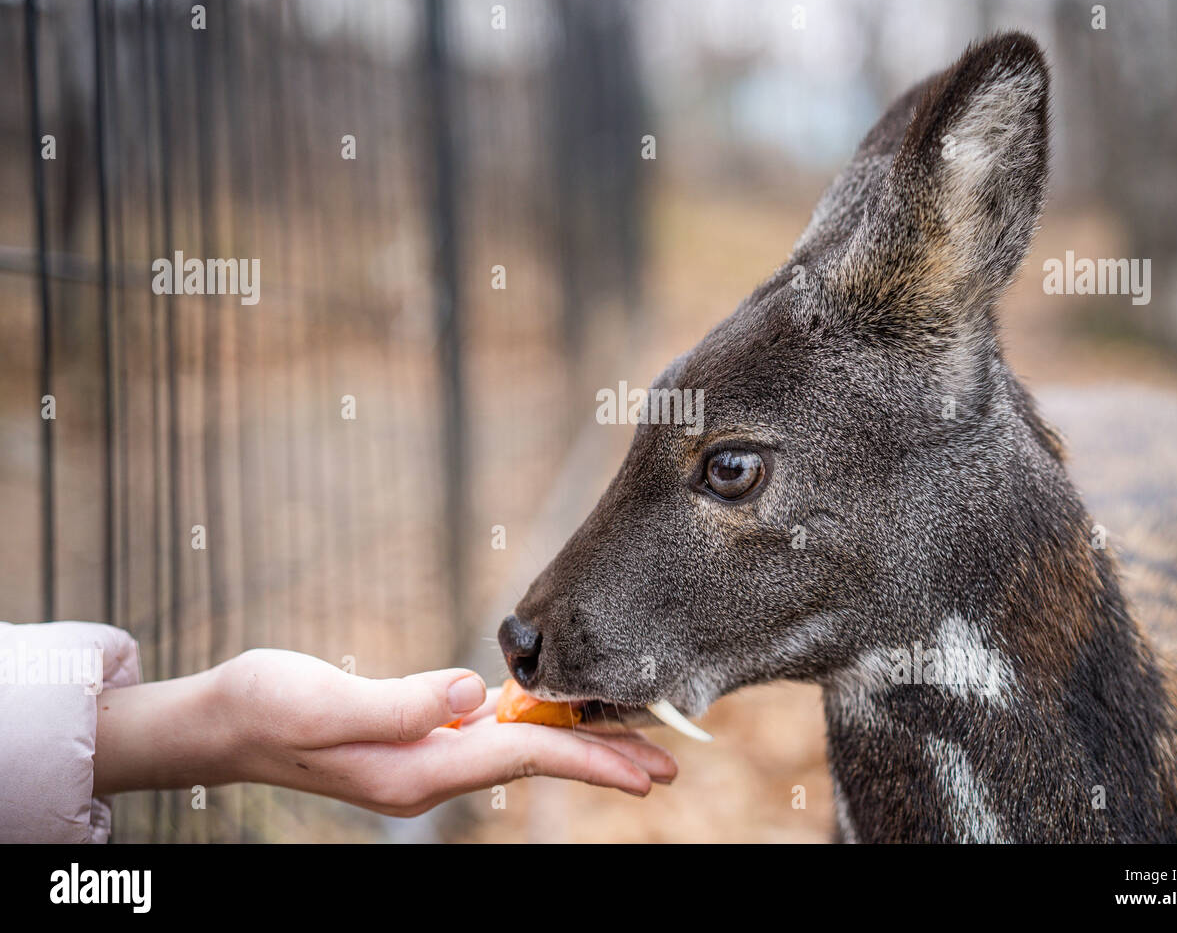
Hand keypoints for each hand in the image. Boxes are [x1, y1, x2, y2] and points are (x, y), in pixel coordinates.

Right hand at [93, 649, 676, 816]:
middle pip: (535, 761)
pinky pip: (489, 735)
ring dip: (574, 744)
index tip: (646, 767)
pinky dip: (532, 727)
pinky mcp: (413, 738)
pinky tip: (551, 717)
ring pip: (519, 748)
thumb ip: (400, 704)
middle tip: (664, 766)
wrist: (221, 722)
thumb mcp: (325, 703)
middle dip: (600, 762)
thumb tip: (471, 695)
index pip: (522, 756)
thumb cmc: (265, 708)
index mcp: (417, 767)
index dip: (587, 756)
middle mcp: (428, 771)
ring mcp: (422, 759)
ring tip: (628, 743)